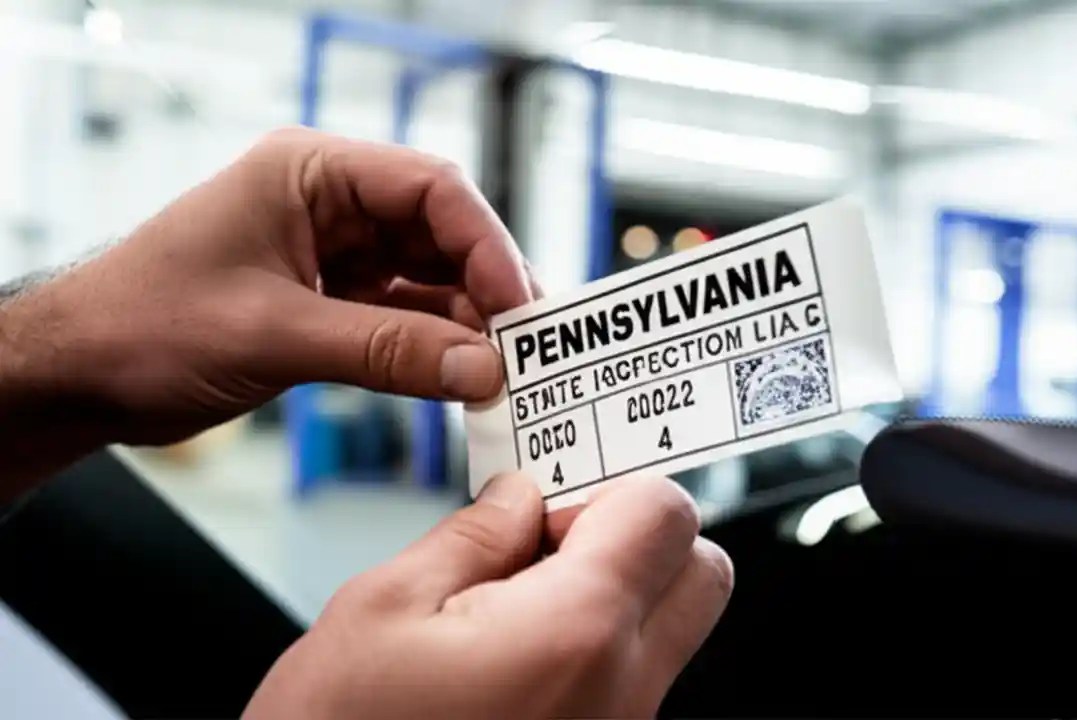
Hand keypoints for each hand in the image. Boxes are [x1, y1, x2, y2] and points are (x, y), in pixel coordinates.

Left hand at [0, 128, 535, 491]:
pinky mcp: (331, 301)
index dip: (486, 243)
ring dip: (467, 323)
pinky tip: (463, 377)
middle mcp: (331, 205)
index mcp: (311, 173)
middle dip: (486, 287)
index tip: (518, 305)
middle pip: (442, 233)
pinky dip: (434, 346)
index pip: (430, 189)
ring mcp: (334, 253)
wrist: (80, 373)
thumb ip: (385, 351)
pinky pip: (403, 317)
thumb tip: (480, 369)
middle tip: (526, 345)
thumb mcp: (274, 335)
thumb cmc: (146, 325)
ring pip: (429, 278)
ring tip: (504, 370)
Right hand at [243, 474, 733, 718]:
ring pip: (670, 632)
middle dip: (639, 539)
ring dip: (617, 598)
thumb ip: (472, 537)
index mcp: (575, 634)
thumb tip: (518, 499)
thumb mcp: (382, 609)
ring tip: (516, 609)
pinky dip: (596, 653)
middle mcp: (622, 692)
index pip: (668, 513)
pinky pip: (634, 683)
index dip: (610, 490)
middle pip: (701, 574)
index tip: (548, 510)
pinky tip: (515, 659)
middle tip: (550, 548)